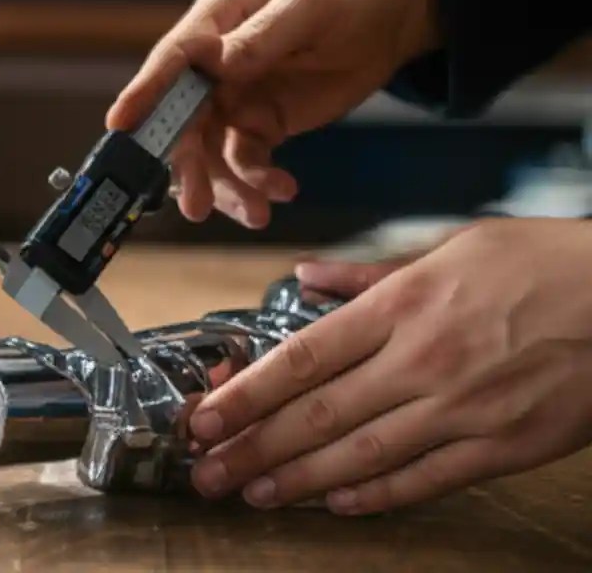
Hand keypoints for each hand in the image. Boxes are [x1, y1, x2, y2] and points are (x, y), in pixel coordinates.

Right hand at [107, 0, 438, 228]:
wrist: (392, 20)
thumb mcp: (310, 7)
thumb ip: (262, 36)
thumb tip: (217, 63)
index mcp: (218, 21)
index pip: (173, 59)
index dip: (144, 93)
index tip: (120, 125)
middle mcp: (216, 64)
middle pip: (184, 118)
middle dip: (188, 163)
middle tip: (196, 204)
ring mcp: (236, 98)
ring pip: (212, 152)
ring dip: (226, 186)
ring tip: (255, 214)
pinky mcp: (262, 124)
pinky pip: (246, 162)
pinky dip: (258, 184)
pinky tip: (283, 192)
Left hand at [186, 218, 591, 513]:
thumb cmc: (547, 263)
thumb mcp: (454, 247)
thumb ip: (370, 272)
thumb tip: (307, 275)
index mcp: (404, 306)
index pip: (302, 358)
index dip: (246, 394)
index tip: (204, 416)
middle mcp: (423, 360)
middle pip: (317, 414)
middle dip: (252, 447)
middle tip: (205, 471)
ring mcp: (464, 408)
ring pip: (361, 454)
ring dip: (297, 479)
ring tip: (252, 493)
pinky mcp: (505, 446)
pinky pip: (428, 479)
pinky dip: (377, 495)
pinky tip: (336, 504)